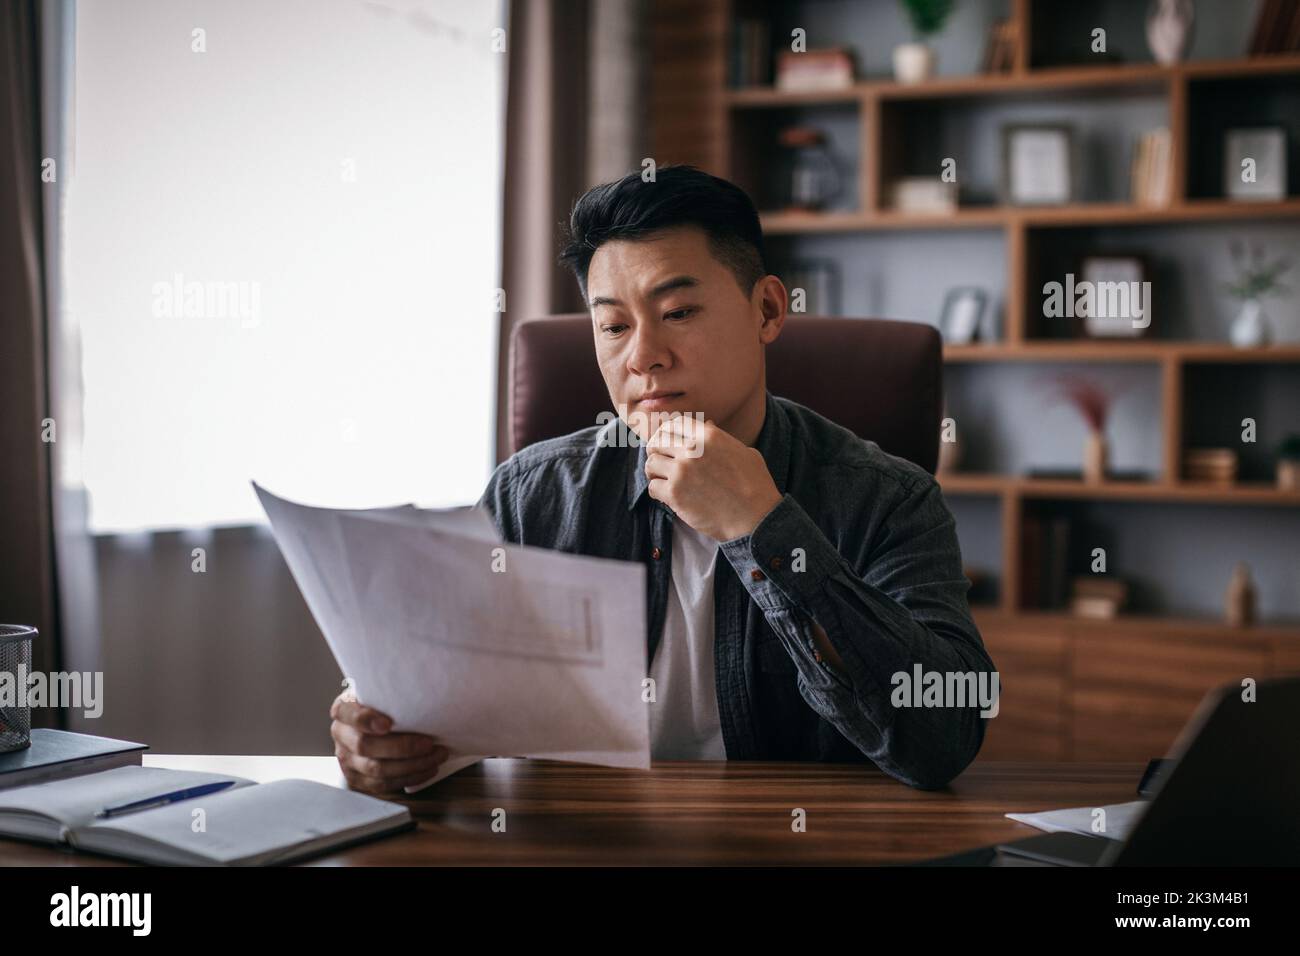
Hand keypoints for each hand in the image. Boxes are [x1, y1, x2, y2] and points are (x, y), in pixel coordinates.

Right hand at [330, 691, 448, 794]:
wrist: (373, 722)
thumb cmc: (383, 704)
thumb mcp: (381, 691)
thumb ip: (392, 690)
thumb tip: (425, 682)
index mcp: (343, 708)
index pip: (347, 713)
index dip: (366, 720)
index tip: (388, 724)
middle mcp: (341, 734)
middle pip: (365, 746)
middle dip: (402, 747)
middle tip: (429, 743)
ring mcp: (347, 759)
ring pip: (376, 769)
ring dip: (411, 765)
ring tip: (436, 756)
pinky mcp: (357, 778)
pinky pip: (383, 785)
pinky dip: (409, 778)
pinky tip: (428, 769)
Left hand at [644, 416, 782, 541]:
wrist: (755, 518)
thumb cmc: (755, 486)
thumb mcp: (744, 452)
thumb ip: (721, 438)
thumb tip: (708, 424)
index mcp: (709, 435)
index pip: (675, 424)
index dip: (667, 433)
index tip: (666, 443)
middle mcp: (692, 449)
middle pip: (657, 442)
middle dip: (656, 451)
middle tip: (661, 463)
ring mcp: (681, 471)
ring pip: (651, 463)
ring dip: (655, 472)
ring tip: (662, 480)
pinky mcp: (674, 494)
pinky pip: (653, 487)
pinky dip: (657, 492)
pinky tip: (667, 496)